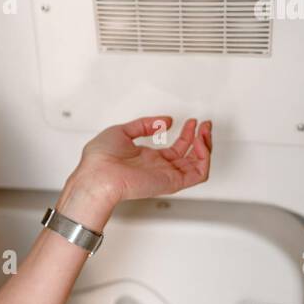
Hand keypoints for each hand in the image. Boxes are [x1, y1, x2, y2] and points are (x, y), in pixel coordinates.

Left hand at [69, 115, 211, 209]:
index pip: (176, 148)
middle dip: (201, 138)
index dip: (187, 134)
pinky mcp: (171, 182)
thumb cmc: (100, 159)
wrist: (97, 175)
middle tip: (205, 124)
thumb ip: (145, 125)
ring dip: (206, 146)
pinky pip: (198, 174)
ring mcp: (166, 175)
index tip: (192, 122)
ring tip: (204, 131)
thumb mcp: (122, 131)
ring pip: (198, 165)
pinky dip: (204, 158)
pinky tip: (199, 143)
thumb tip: (165, 121)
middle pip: (190, 155)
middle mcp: (159, 168)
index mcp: (148, 158)